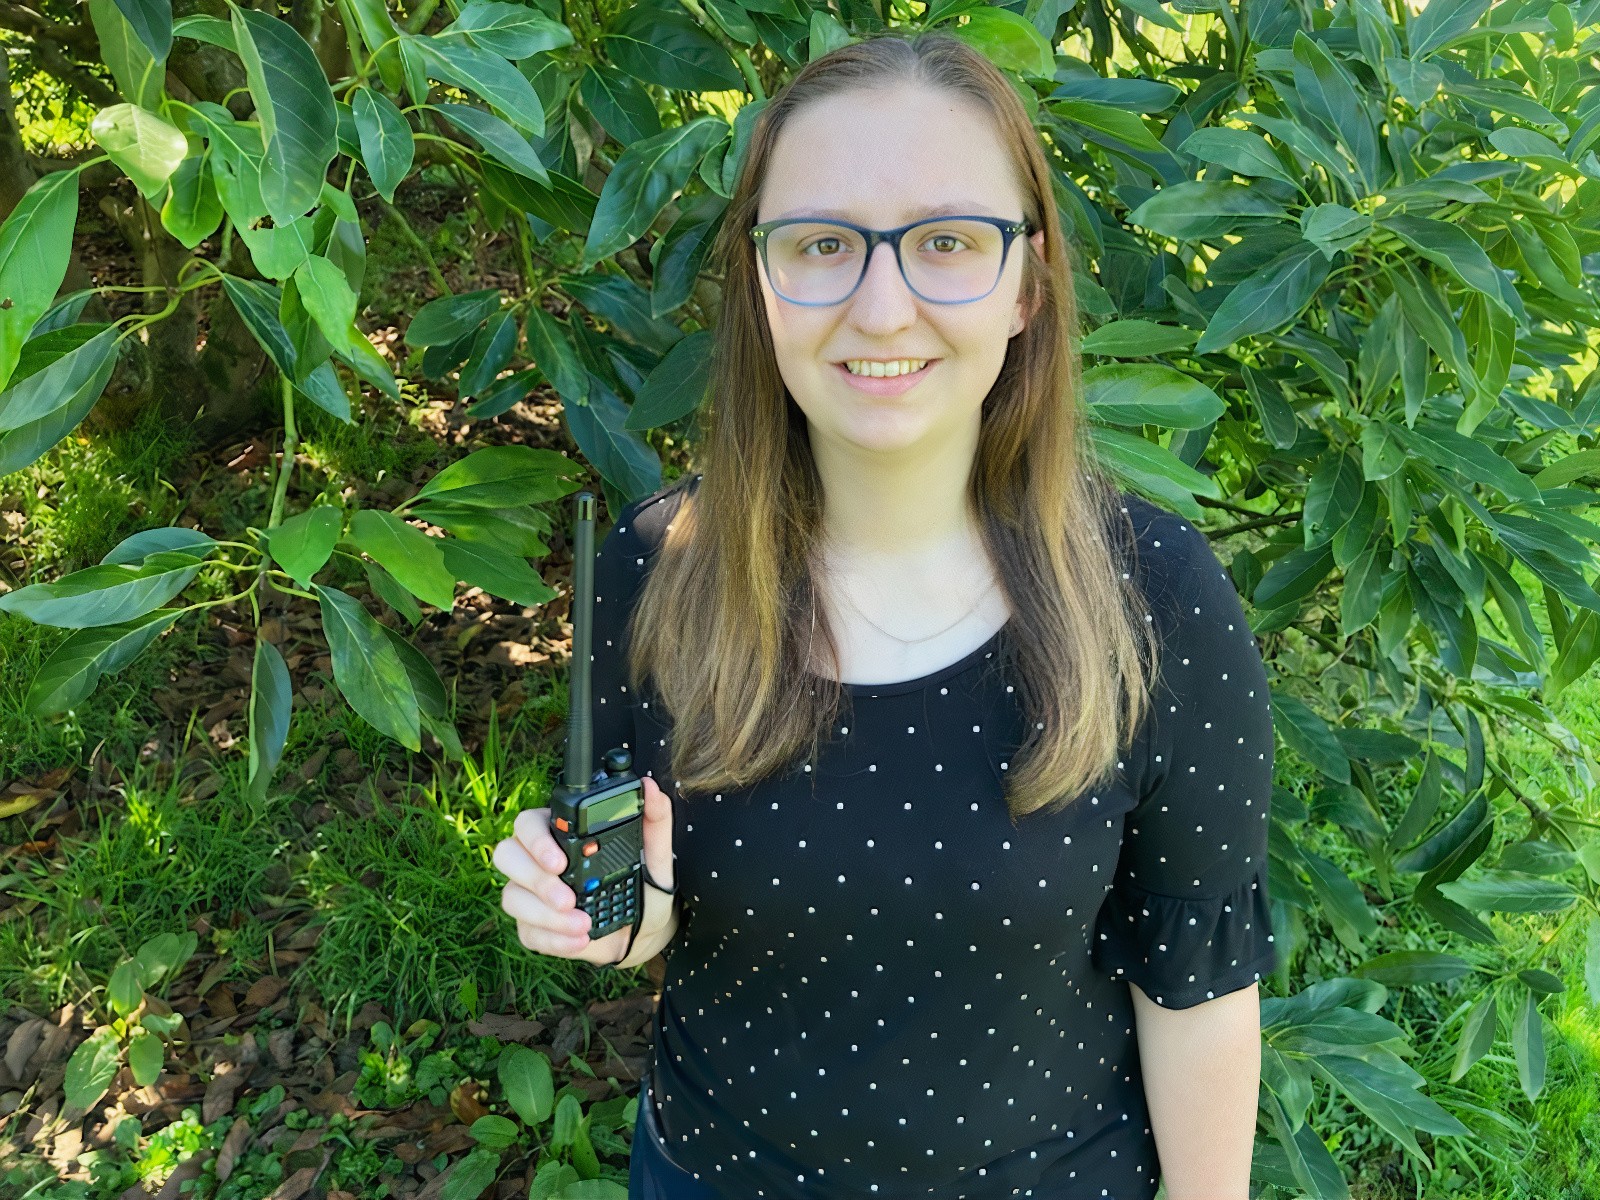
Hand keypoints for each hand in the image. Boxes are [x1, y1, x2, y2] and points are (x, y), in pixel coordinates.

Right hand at [492, 775, 676, 965]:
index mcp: (560, 834)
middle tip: (568, 898)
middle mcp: (537, 860)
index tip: (561, 861)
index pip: (529, 823)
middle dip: (535, 878)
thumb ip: (654, 820)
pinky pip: (527, 932)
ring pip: (512, 897)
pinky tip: (579, 940)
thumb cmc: (644, 886)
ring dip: (545, 914)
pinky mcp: (532, 927)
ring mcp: (531, 894)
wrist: (646, 931)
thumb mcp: (656, 855)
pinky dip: (553, 939)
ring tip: (583, 924)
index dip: (536, 840)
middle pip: (508, 856)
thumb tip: (650, 788)